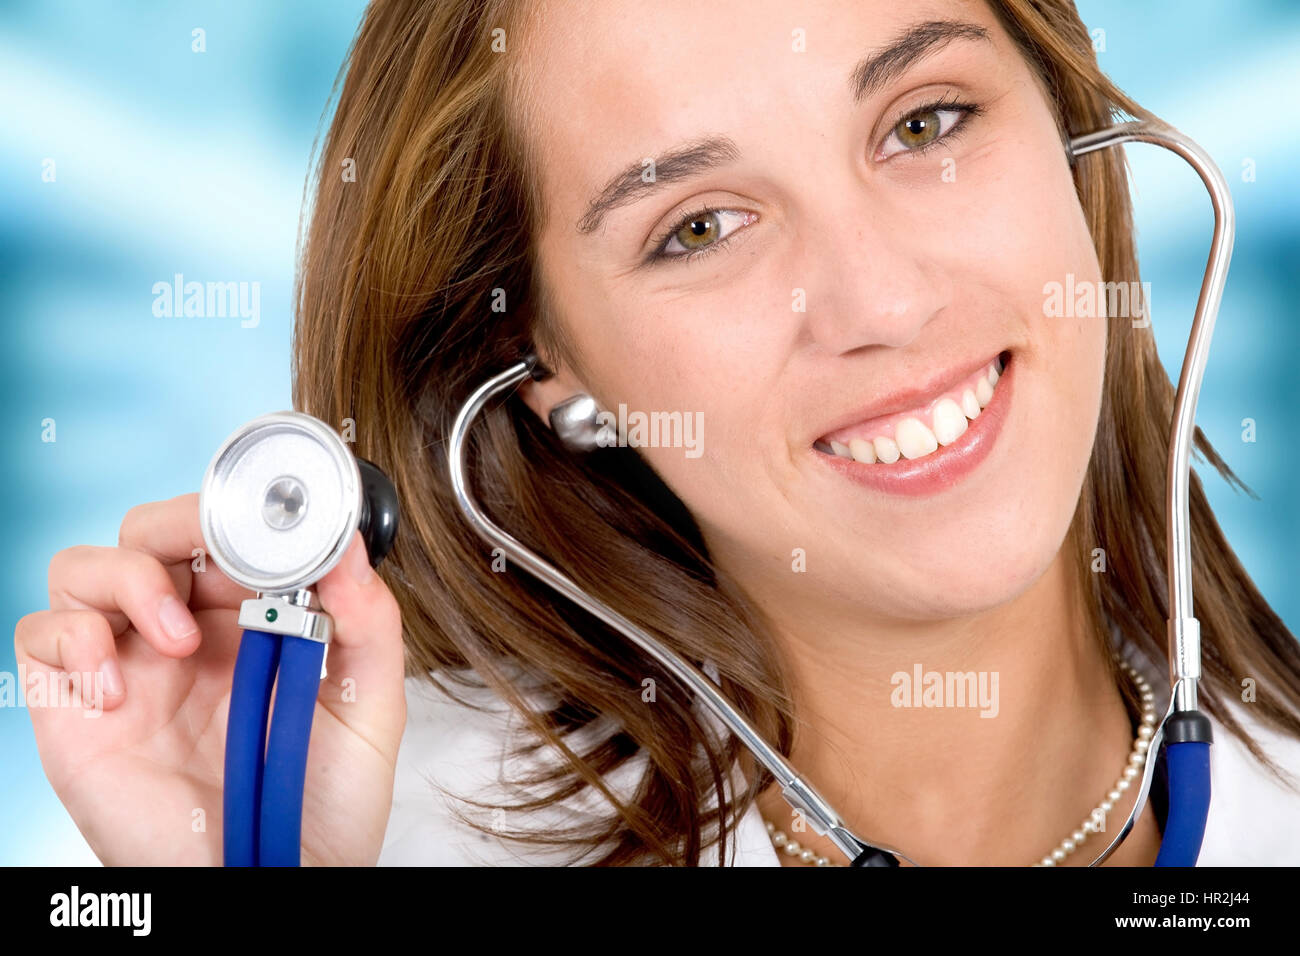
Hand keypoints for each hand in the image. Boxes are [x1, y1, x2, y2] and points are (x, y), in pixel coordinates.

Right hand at [15, 493, 406, 864]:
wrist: (286, 882)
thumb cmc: (323, 804)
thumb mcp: (368, 706)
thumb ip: (369, 624)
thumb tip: (352, 550)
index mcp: (253, 619)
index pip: (224, 532)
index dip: (240, 517)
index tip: (277, 528)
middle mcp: (186, 634)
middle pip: (149, 532)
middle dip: (178, 525)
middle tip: (220, 564)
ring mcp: (129, 669)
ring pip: (83, 567)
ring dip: (126, 578)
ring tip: (179, 642)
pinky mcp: (78, 712)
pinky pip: (40, 636)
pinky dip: (72, 639)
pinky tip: (122, 688)